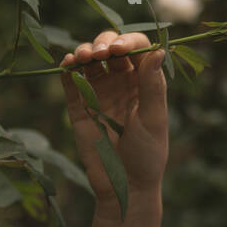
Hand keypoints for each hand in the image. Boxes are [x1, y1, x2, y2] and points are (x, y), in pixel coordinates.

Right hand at [60, 30, 168, 203]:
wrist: (124, 186)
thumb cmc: (147, 154)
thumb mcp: (153, 118)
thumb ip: (152, 85)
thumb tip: (159, 50)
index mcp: (145, 81)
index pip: (137, 48)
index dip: (127, 41)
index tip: (119, 48)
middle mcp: (121, 81)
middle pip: (109, 47)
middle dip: (103, 43)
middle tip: (100, 54)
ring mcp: (99, 91)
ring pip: (88, 60)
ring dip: (83, 51)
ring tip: (82, 58)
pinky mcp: (79, 105)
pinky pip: (70, 81)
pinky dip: (67, 69)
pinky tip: (67, 66)